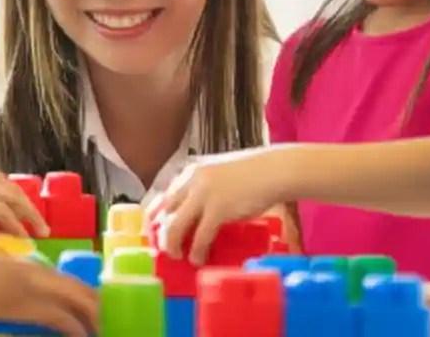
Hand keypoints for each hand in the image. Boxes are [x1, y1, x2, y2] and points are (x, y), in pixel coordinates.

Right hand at [0, 254, 98, 336]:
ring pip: (74, 301)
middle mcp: (35, 274)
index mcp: (28, 266)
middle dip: (96, 305)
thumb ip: (11, 277)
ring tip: (101, 330)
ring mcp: (31, 288)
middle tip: (107, 320)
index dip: (84, 293)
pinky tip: (81, 336)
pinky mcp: (23, 305)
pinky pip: (57, 317)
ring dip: (90, 318)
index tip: (95, 306)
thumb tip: (20, 289)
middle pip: (77, 289)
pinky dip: (73, 327)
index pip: (66, 279)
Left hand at [144, 148, 290, 264]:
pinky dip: (196, 251)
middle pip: (165, 212)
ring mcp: (203, 195)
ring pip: (175, 226)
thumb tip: (195, 211)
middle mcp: (192, 181)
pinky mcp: (218, 210)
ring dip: (173, 245)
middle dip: (162, 233)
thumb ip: (204, 187)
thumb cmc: (253, 173)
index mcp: (191, 171)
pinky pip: (200, 236)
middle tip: (166, 248)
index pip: (163, 196)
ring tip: (179, 257)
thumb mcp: (219, 174)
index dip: (156, 216)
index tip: (155, 230)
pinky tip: (198, 259)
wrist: (274, 170)